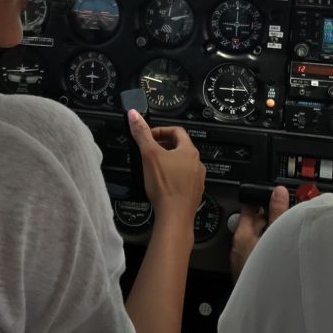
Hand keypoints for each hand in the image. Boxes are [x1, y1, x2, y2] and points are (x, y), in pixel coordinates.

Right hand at [127, 110, 204, 226]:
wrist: (174, 216)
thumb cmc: (165, 186)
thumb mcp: (149, 155)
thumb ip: (141, 134)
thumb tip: (134, 115)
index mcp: (189, 151)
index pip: (177, 131)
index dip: (161, 131)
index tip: (149, 137)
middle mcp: (197, 163)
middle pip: (180, 147)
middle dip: (163, 147)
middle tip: (149, 151)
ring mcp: (197, 179)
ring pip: (182, 164)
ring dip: (169, 162)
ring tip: (154, 167)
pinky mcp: (193, 193)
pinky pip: (183, 179)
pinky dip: (173, 177)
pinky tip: (162, 184)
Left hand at [229, 185, 288, 282]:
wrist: (266, 307)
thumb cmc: (268, 272)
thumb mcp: (277, 234)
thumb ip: (278, 212)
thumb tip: (278, 192)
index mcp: (242, 235)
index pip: (248, 207)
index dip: (261, 198)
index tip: (275, 195)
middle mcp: (239, 248)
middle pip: (254, 223)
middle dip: (270, 217)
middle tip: (288, 212)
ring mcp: (243, 262)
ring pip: (258, 240)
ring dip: (272, 234)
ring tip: (289, 231)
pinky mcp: (249, 274)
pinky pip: (259, 254)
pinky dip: (270, 248)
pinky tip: (283, 251)